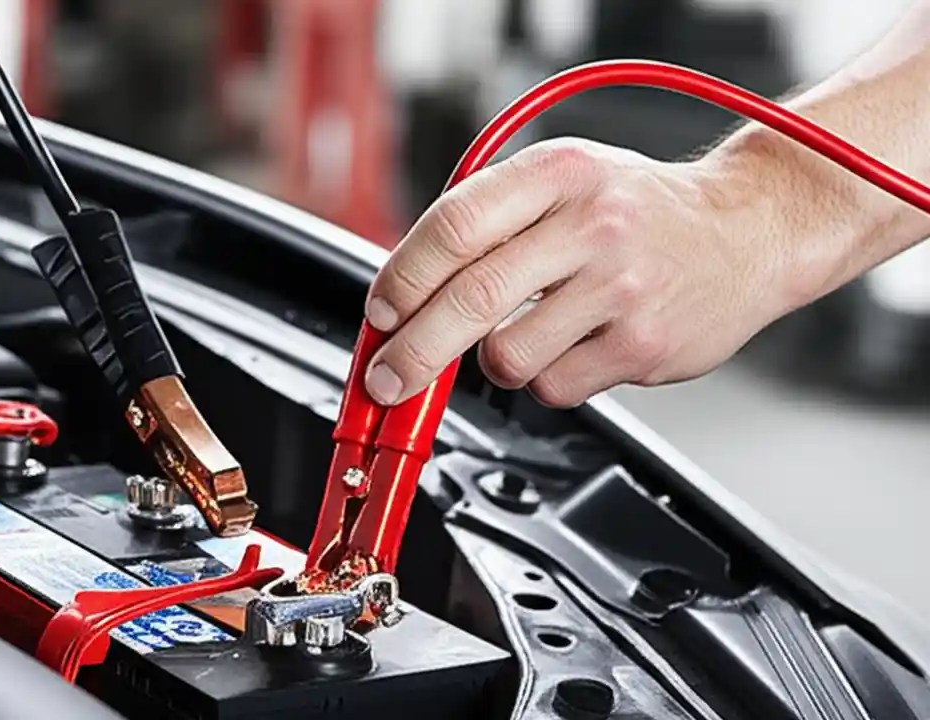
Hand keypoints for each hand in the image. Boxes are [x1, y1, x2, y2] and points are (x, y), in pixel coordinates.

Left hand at [362, 138, 812, 407]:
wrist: (749, 231)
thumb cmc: (640, 212)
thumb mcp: (568, 181)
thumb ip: (493, 220)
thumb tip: (407, 291)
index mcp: (559, 174)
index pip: (455, 226)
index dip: (402, 277)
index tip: (380, 312)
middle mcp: (591, 225)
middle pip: (470, 300)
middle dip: (412, 351)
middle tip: (386, 379)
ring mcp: (622, 287)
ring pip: (508, 356)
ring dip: (496, 362)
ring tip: (526, 336)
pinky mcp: (644, 344)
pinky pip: (555, 386)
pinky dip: (546, 379)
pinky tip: (575, 347)